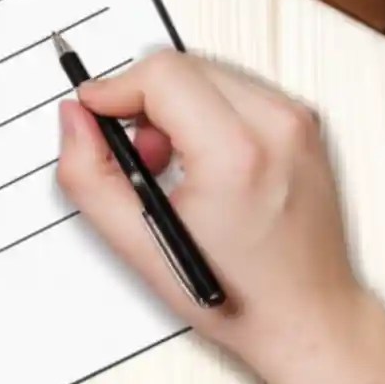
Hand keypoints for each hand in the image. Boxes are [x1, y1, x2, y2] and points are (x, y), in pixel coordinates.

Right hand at [55, 49, 364, 383]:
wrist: (308, 318)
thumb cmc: (240, 295)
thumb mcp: (141, 244)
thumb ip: (89, 175)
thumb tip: (75, 121)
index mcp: (238, 155)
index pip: (160, 75)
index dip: (115, 90)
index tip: (95, 113)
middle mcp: (277, 126)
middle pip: (182, 66)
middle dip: (143, 102)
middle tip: (138, 157)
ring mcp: (298, 121)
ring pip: (206, 73)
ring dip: (174, 108)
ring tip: (171, 165)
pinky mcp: (304, 123)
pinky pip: (235, 89)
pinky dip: (206, 113)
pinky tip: (203, 162)